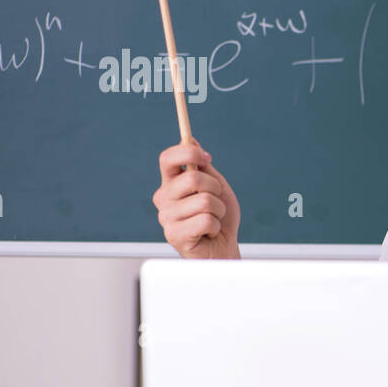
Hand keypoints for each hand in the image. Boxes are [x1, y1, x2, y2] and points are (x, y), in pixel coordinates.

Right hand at [153, 140, 240, 258]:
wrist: (224, 248)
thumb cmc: (219, 218)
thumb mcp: (215, 186)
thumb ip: (203, 166)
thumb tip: (190, 138)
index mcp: (171, 184)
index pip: (167, 159)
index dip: (188, 152)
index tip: (206, 157)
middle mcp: (163, 199)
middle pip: (193, 178)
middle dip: (215, 189)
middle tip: (215, 202)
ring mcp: (166, 218)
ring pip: (204, 201)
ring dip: (218, 211)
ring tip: (212, 220)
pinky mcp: (173, 235)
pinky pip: (206, 220)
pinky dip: (216, 226)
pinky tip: (208, 232)